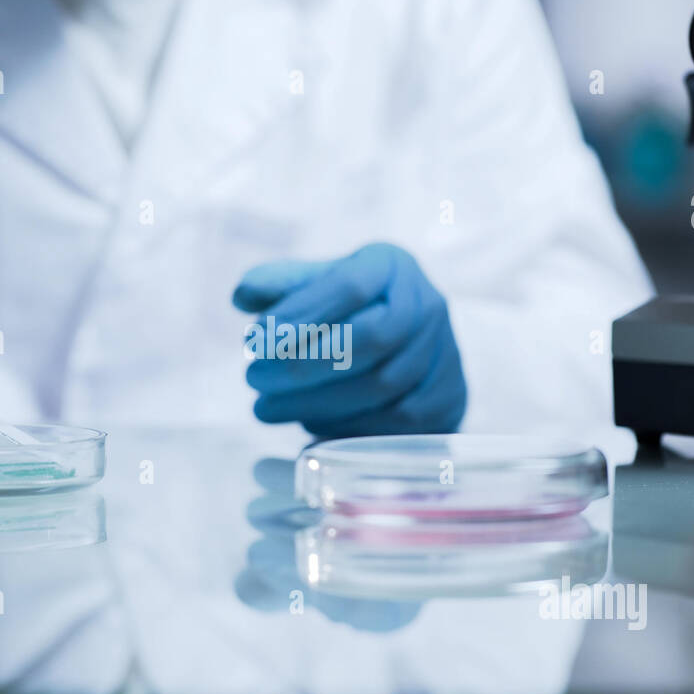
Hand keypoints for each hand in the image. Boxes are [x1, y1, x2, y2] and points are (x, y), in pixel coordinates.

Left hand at [233, 243, 465, 437]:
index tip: (256, 340)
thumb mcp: (315, 285)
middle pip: (370, 338)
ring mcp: (444, 352)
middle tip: (253, 379)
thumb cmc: (348, 310)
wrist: (411, 344)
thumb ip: (281, 286)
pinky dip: (347, 427)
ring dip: (316, 402)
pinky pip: (397, 422)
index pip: (349, 286)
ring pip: (382, 386)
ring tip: (266, 408)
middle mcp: (426, 304)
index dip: (300, 315)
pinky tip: (306, 426)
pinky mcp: (449, 397)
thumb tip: (243, 294)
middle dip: (304, 364)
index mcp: (391, 266)